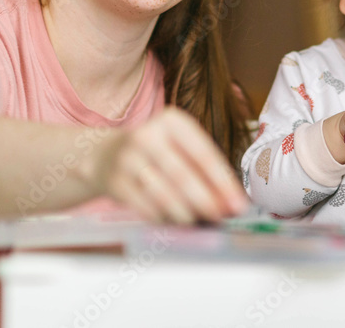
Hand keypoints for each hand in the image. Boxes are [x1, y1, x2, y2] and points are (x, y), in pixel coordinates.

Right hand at [87, 108, 248, 223]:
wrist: (106, 155)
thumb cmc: (157, 152)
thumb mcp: (180, 147)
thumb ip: (206, 170)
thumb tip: (231, 201)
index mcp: (171, 121)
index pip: (203, 153)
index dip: (222, 182)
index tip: (237, 203)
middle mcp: (147, 136)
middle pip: (182, 175)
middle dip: (206, 200)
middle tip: (221, 216)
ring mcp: (127, 159)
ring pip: (162, 193)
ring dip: (186, 212)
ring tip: (200, 221)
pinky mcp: (114, 182)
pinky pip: (144, 206)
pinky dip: (163, 217)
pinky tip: (175, 222)